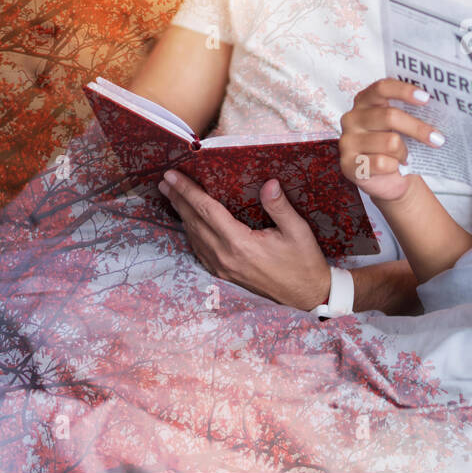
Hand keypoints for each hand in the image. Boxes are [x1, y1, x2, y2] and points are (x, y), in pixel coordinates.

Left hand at [159, 170, 331, 311]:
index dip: (188, 191)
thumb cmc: (304, 263)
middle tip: (165, 181)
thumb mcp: (298, 232)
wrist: (306, 296)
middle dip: (178, 199)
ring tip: (172, 196)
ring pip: (194, 237)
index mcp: (240, 244)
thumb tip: (269, 183)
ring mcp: (222, 268)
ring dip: (182, 214)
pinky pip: (200, 250)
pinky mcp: (224, 275)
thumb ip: (280, 207)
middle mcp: (225, 257)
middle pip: (194, 222)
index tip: (172, 176)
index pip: (207, 211)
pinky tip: (188, 223)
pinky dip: (191, 232)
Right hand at [339, 78, 442, 204]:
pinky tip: (393, 168)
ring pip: (390, 142)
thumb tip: (436, 109)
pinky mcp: (348, 164)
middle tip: (438, 139)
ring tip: (405, 157)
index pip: (382, 88)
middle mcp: (352, 118)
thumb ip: (411, 113)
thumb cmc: (397, 147)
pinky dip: (394, 166)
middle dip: (418, 128)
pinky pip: (382, 163)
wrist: (390, 179)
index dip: (404, 90)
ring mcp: (348, 141)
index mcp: (365, 101)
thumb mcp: (403, 126)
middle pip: (390, 116)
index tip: (426, 98)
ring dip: (405, 153)